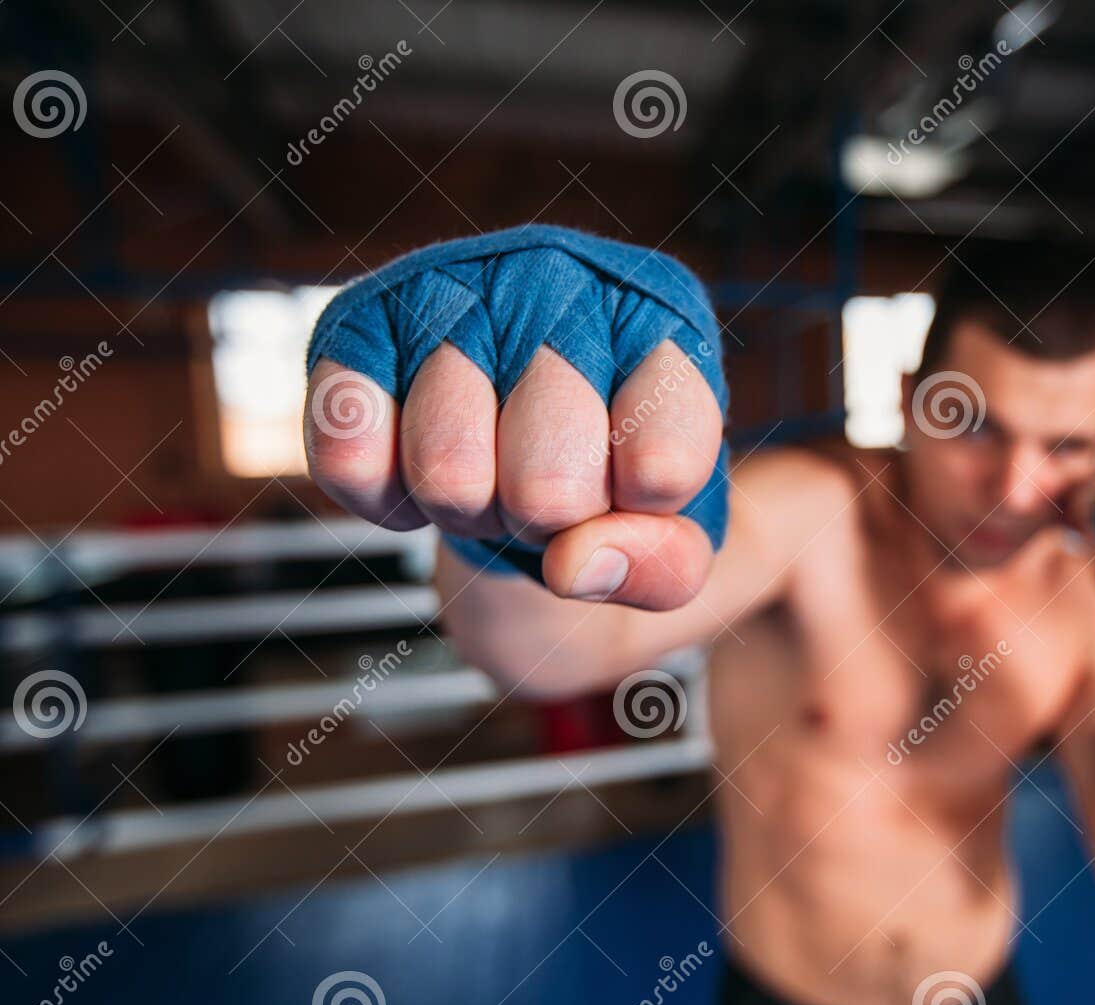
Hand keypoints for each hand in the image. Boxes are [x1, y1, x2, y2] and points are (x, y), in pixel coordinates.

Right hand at [302, 226, 726, 610]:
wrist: (521, 429)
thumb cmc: (610, 468)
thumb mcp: (675, 528)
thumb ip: (664, 566)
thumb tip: (572, 565)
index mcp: (661, 322)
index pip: (661, 468)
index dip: (637, 515)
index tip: (638, 484)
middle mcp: (559, 281)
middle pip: (549, 488)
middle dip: (546, 525)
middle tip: (552, 486)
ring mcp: (452, 290)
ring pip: (449, 476)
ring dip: (470, 511)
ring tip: (491, 470)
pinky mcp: (358, 323)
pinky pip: (350, 458)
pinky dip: (386, 500)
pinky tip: (419, 464)